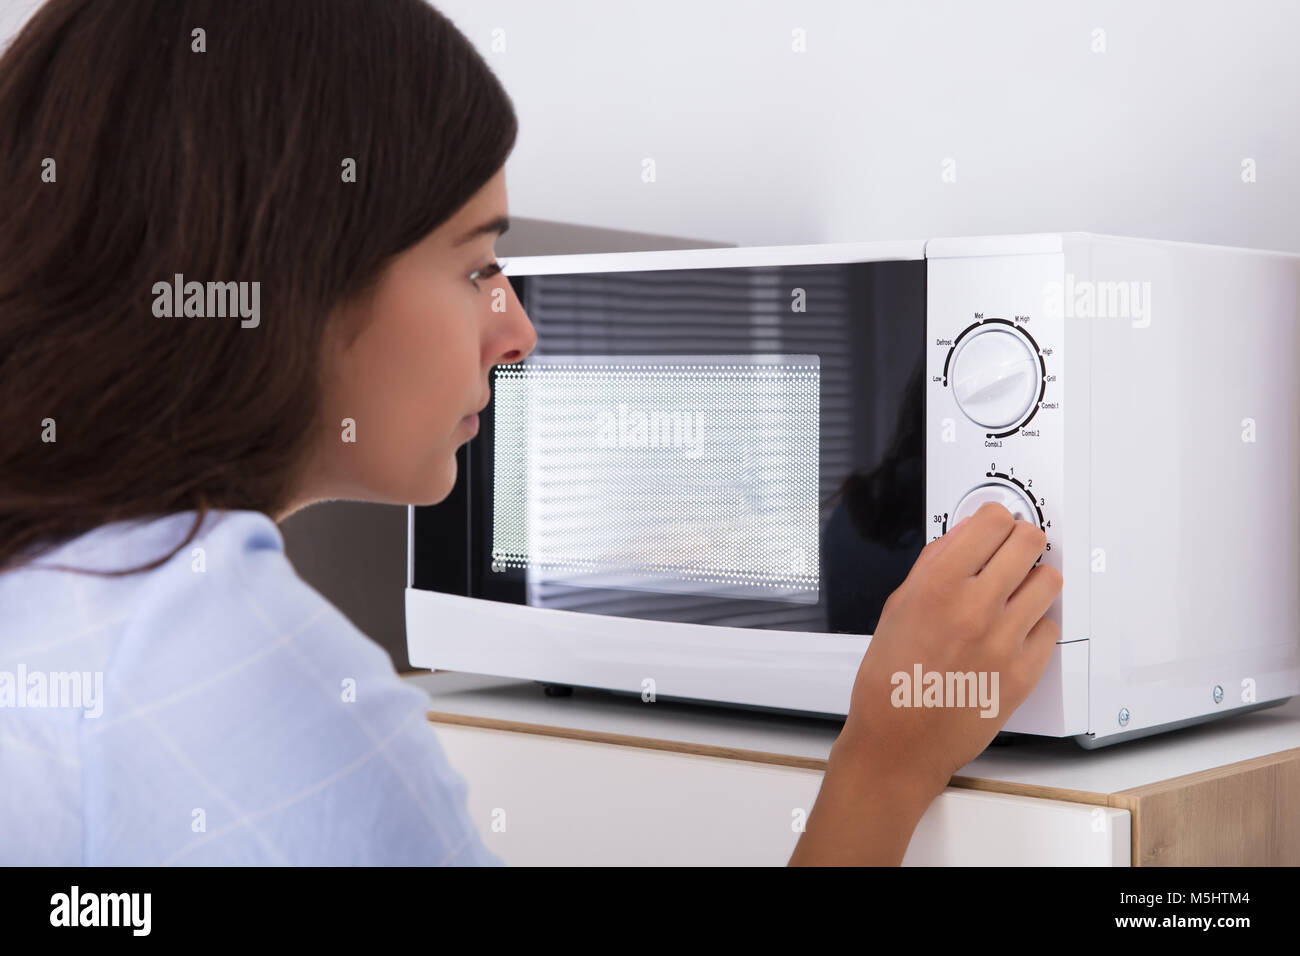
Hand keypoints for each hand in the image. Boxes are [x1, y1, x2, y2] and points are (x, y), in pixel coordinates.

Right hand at [790, 501, 1061, 864]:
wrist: (899, 741)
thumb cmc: (890, 681)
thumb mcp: (897, 608)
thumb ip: (932, 566)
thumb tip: (962, 536)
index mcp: (937, 584)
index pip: (992, 521)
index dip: (995, 520)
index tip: (994, 527)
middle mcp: (974, 606)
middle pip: (1029, 542)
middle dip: (1021, 541)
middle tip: (1013, 551)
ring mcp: (1004, 639)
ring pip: (1048, 581)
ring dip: (1033, 580)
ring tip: (1015, 593)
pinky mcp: (1025, 671)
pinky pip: (1050, 628)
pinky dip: (1034, 626)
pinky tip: (1013, 633)